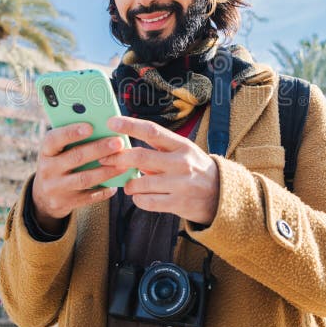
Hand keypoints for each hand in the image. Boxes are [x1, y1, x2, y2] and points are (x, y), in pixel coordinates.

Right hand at [32, 122, 123, 232]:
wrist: (44, 196)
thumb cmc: (59, 162)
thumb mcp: (58, 150)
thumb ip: (73, 140)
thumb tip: (103, 129)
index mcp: (46, 150)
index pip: (54, 139)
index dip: (71, 132)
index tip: (91, 126)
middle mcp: (47, 169)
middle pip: (75, 157)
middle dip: (99, 150)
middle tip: (118, 143)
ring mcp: (55, 188)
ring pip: (84, 179)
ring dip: (106, 171)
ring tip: (123, 164)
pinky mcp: (64, 203)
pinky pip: (88, 197)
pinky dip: (103, 191)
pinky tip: (115, 185)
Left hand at [98, 116, 219, 225]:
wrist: (221, 194)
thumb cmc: (194, 168)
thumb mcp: (181, 152)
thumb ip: (157, 150)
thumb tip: (125, 146)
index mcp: (181, 145)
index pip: (152, 131)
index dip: (130, 126)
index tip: (111, 122)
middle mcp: (181, 163)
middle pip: (141, 157)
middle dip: (118, 158)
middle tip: (104, 158)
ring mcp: (180, 184)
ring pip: (141, 183)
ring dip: (128, 183)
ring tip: (129, 184)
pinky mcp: (178, 204)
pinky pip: (147, 202)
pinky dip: (138, 199)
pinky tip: (140, 196)